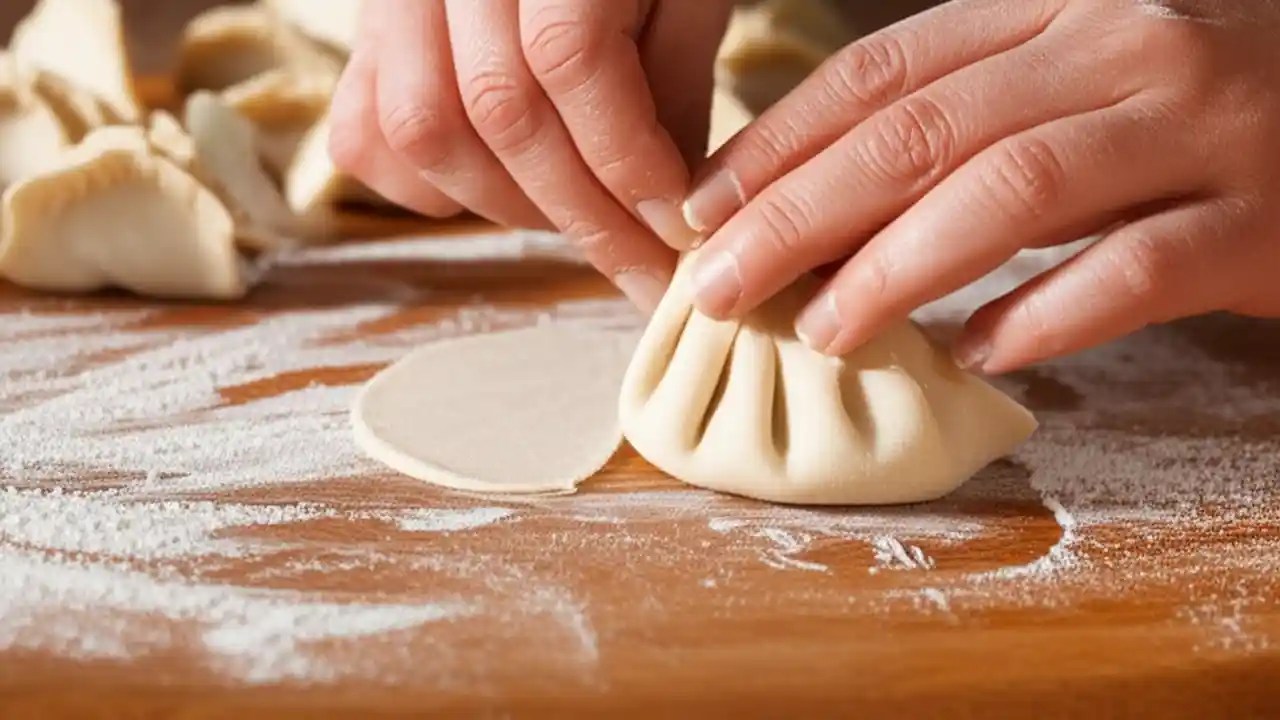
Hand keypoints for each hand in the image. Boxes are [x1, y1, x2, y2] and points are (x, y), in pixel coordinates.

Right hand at [329, 0, 734, 311]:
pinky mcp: (365, 39)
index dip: (626, 157)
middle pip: (496, 107)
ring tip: (580, 222)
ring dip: (508, 205)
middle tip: (641, 260)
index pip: (567, 57)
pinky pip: (367, 136)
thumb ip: (673, 79)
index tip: (676, 224)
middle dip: (582, 211)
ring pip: (419, 129)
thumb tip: (666, 206)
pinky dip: (430, 188)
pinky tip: (501, 189)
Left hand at [681, 0, 1279, 371]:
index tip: (704, 204)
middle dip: (801, 213)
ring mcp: (1196, 128)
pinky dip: (1044, 315)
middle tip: (720, 284)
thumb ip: (967, 122)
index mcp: (1059, 8)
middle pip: (925, 130)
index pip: (887, 66)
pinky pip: (1134, 271)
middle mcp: (1122, 48)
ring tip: (822, 330)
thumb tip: (824, 207)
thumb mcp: (1073, 81)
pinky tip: (977, 353)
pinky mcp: (1257, 220)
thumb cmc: (1196, 108)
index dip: (781, 138)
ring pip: (1014, 190)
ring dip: (896, 269)